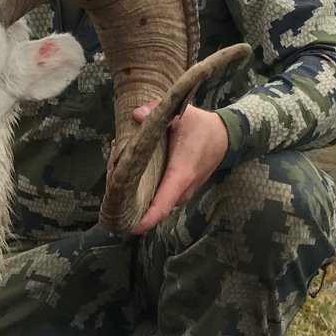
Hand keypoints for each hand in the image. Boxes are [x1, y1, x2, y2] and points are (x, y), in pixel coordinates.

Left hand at [129, 103, 228, 234]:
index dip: (141, 220)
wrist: (224, 137)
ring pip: (154, 203)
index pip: (159, 207)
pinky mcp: (179, 191)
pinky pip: (159, 197)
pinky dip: (143, 189)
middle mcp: (181, 191)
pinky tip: (131, 170)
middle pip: (151, 208)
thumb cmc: (202, 128)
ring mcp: (181, 193)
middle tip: (111, 173)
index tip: (122, 224)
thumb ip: (157, 111)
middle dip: (128, 198)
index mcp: (180, 176)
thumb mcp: (183, 114)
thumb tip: (136, 115)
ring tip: (118, 166)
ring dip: (134, 192)